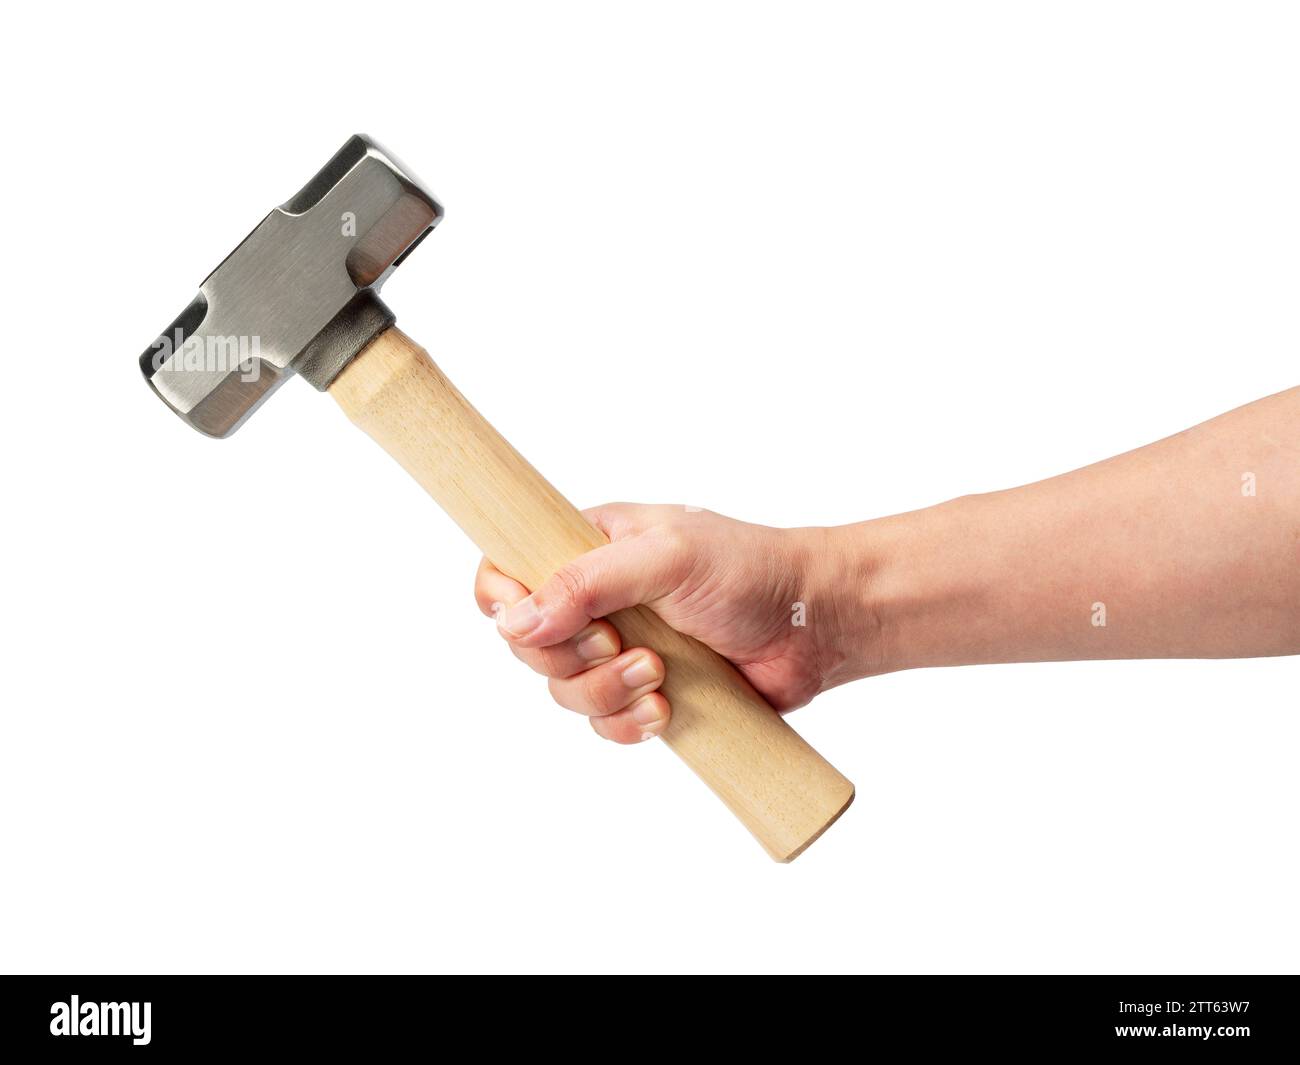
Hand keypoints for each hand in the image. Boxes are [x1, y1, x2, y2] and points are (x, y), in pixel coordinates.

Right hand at [473, 504, 857, 744]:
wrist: (812, 624)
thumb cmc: (747, 569)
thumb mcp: (664, 557)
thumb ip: (586, 581)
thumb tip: (516, 621)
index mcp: (588, 546)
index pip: (507, 570)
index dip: (501, 601)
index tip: (528, 623)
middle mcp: (595, 599)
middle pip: (529, 645)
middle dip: (569, 657)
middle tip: (619, 642)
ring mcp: (618, 648)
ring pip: (564, 692)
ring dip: (605, 692)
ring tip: (658, 675)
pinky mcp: (646, 693)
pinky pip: (604, 724)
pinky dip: (627, 723)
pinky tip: (665, 710)